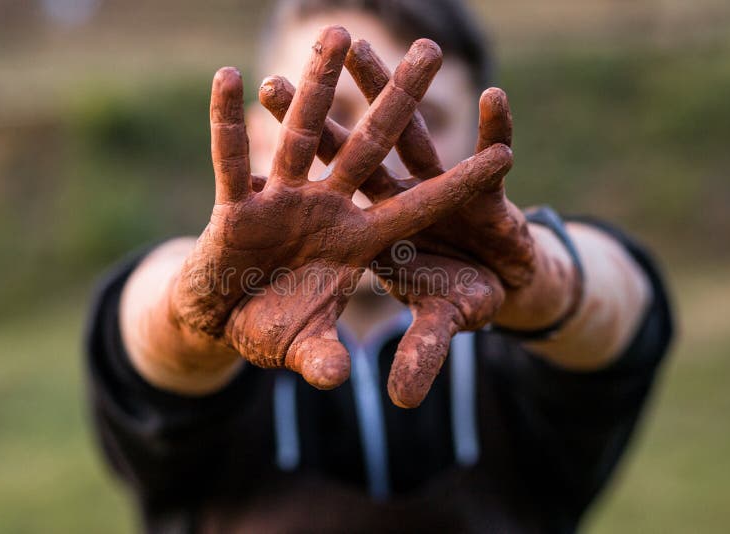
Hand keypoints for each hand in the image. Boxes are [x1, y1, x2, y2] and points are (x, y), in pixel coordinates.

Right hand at [169, 27, 513, 390]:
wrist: (224, 321)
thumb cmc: (270, 329)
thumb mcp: (304, 347)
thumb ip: (327, 356)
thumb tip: (353, 383)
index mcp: (356, 244)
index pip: (417, 207)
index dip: (458, 184)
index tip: (505, 153)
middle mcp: (327, 212)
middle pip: (371, 148)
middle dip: (398, 100)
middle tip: (429, 51)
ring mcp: (282, 203)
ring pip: (305, 136)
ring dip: (319, 88)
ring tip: (337, 33)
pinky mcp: (237, 207)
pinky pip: (231, 160)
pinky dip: (226, 123)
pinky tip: (227, 79)